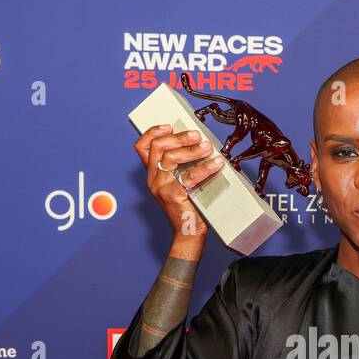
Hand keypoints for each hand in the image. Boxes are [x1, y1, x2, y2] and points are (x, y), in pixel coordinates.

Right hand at [133, 123, 224, 242]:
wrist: (189, 232)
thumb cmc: (189, 206)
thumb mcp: (181, 182)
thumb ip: (182, 166)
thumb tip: (197, 143)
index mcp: (153, 174)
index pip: (142, 147)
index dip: (153, 132)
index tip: (169, 126)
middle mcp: (153, 179)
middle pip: (158, 147)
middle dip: (178, 137)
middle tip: (196, 135)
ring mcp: (160, 187)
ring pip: (170, 157)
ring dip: (191, 149)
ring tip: (207, 147)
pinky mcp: (173, 195)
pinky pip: (189, 176)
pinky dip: (205, 168)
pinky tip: (216, 164)